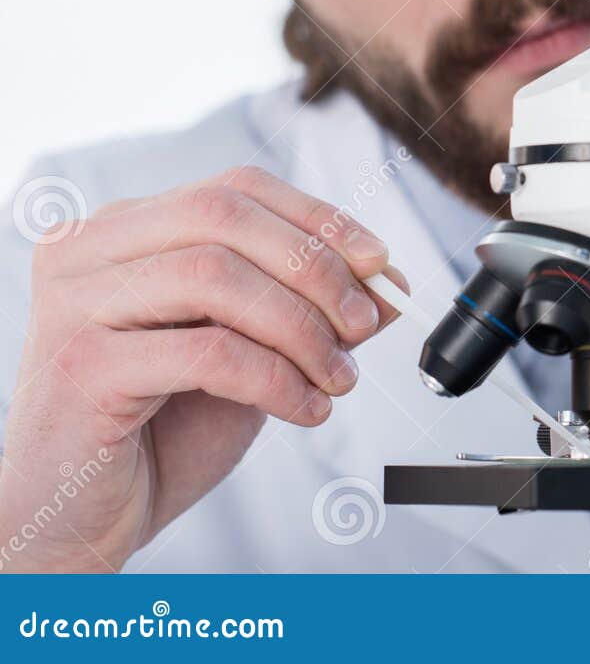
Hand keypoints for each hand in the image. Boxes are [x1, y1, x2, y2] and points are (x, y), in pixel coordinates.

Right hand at [0, 166, 406, 571]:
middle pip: (225, 216)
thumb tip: (392, 282)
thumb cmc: (159, 435)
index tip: (382, 264)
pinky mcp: (80, 367)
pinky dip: (276, 379)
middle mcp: (89, 252)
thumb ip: (312, 310)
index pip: (237, 189)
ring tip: (338, 378)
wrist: (78, 523)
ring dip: (300, 328)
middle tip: (365, 324)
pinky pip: (207, 352)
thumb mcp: (253, 355)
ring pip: (214, 276)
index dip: (320, 220)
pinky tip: (305, 408)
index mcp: (125, 230)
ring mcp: (75, 304)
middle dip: (315, 268)